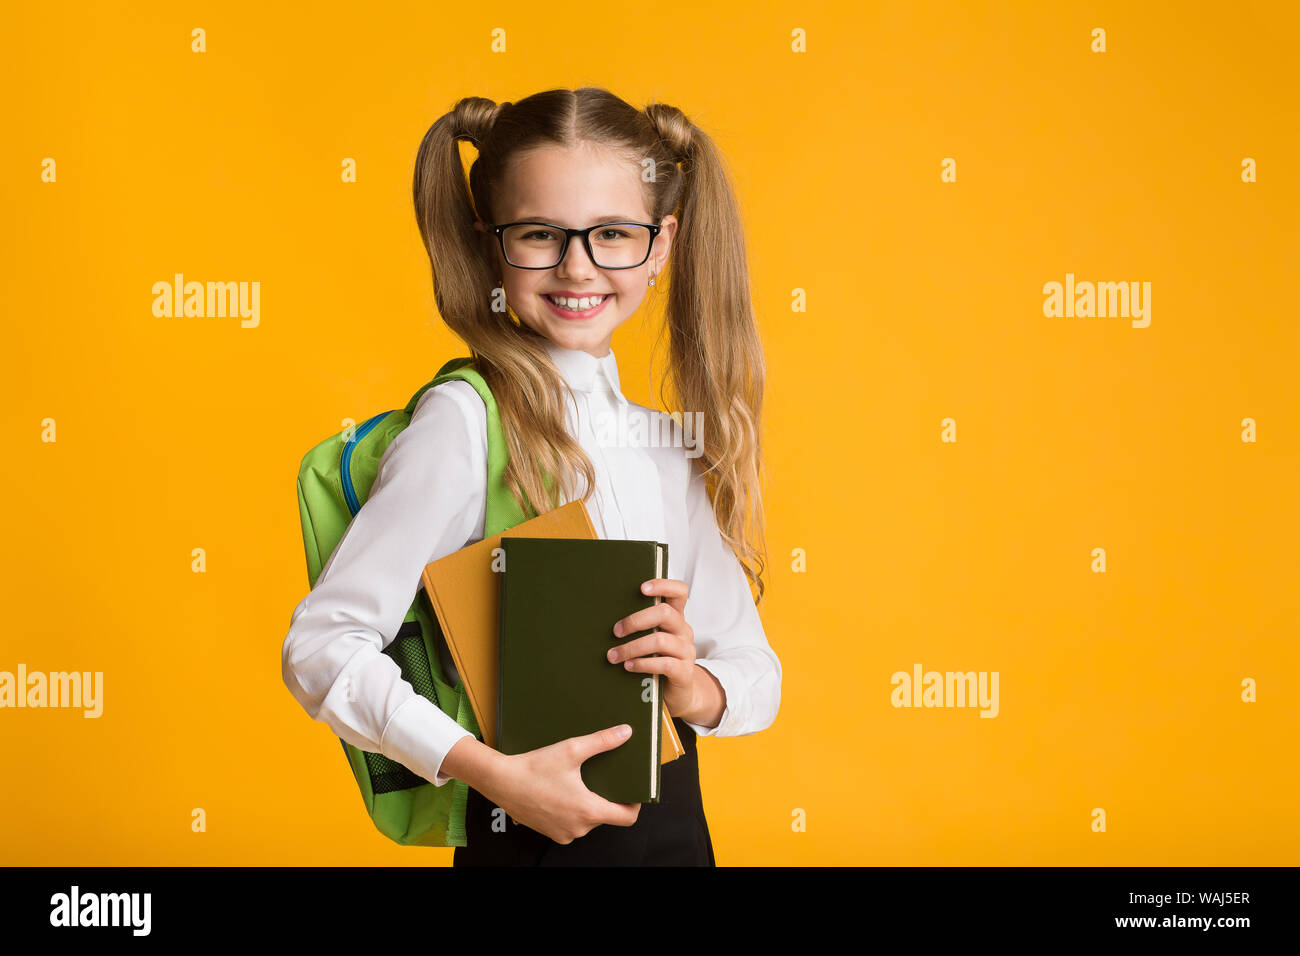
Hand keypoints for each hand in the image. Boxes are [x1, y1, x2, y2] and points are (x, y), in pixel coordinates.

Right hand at [482, 725, 640, 843]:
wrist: (501, 781)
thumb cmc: (534, 768)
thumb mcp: (571, 750)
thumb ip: (602, 741)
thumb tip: (625, 732)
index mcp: (588, 811)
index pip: (626, 818)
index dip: (634, 804)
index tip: (632, 791)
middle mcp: (578, 828)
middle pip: (606, 816)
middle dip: (606, 797)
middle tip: (602, 778)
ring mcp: (564, 833)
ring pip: (587, 820)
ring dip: (587, 804)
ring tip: (579, 783)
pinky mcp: (551, 833)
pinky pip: (571, 825)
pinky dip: (571, 811)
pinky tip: (563, 793)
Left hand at [609, 578, 696, 718]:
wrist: (679, 693)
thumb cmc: (659, 660)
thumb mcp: (653, 639)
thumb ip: (642, 627)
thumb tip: (607, 619)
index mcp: (676, 618)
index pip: (680, 592)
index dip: (663, 586)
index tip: (642, 588)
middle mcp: (684, 631)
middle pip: (665, 613)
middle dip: (636, 620)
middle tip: (616, 631)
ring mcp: (686, 651)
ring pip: (660, 640)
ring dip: (632, 647)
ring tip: (614, 655)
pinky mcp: (684, 672)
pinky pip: (664, 664)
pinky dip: (642, 664)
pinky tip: (628, 666)